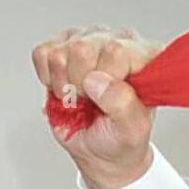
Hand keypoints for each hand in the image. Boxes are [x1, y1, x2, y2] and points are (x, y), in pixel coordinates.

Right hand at [31, 27, 160, 188]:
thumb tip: (97, 80)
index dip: (106, 80)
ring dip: (66, 85)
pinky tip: (68, 89)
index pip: (117, 51)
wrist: (100, 149)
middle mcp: (119, 41)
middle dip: (82, 85)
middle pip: (82, 49)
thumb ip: (124, 105)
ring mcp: (89, 39)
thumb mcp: (132, 130)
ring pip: (59, 53)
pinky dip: (50, 80)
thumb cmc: (121, 137)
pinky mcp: (62, 44)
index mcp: (145, 57)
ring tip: (83, 98)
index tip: (111, 101)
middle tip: (94, 102)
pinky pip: (43, 55)